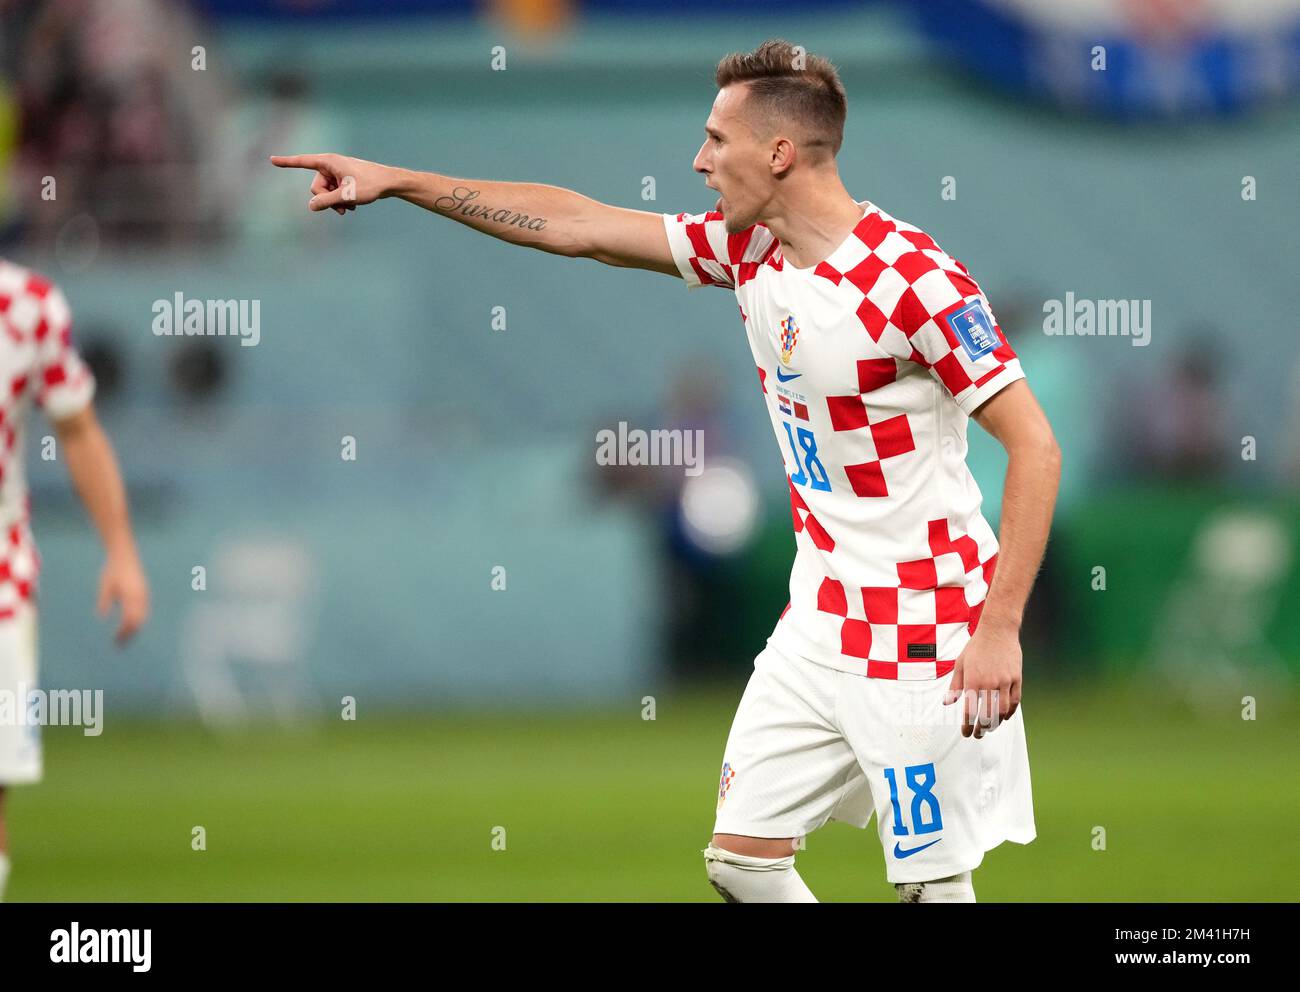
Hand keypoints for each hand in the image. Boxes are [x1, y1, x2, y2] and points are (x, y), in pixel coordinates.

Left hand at [97, 549, 148, 644]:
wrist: (125, 556)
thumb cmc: (112, 570)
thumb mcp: (105, 585)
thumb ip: (104, 600)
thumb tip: (102, 616)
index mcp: (131, 595)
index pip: (130, 619)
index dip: (124, 632)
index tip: (115, 640)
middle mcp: (141, 597)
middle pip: (139, 621)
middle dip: (130, 634)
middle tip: (119, 644)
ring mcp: (145, 595)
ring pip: (143, 618)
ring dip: (134, 629)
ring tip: (124, 638)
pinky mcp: (144, 594)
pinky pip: (144, 612)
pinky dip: (137, 621)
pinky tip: (128, 626)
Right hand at [269, 153, 393, 214]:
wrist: (389, 182)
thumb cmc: (370, 185)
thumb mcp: (346, 196)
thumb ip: (326, 201)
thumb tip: (311, 206)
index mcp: (328, 162)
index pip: (303, 161)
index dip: (287, 162)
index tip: (271, 159)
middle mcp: (331, 165)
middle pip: (316, 187)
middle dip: (326, 199)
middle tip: (341, 209)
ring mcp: (337, 172)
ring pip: (326, 192)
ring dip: (335, 202)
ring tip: (349, 208)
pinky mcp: (344, 179)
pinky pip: (334, 192)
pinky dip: (341, 200)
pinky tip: (353, 206)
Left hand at [942, 618, 1021, 738]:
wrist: (997, 630)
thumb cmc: (976, 647)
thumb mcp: (960, 664)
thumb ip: (955, 685)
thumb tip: (947, 703)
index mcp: (972, 680)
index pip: (969, 710)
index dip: (967, 725)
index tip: (966, 733)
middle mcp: (989, 683)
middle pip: (986, 714)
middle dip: (981, 729)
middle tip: (978, 735)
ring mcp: (1005, 681)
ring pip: (1002, 710)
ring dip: (996, 723)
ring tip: (990, 728)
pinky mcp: (1017, 678)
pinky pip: (1015, 701)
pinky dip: (1010, 712)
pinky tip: (1004, 717)